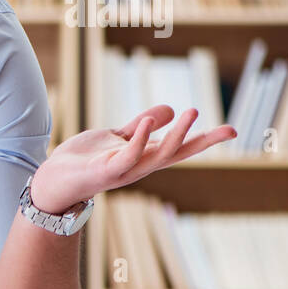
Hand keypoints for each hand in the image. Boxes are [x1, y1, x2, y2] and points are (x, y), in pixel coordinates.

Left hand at [29, 105, 236, 213]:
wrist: (55, 178)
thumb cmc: (85, 160)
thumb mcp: (118, 137)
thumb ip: (141, 125)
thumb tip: (169, 109)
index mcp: (144, 156)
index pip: (180, 147)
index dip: (205, 139)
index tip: (232, 131)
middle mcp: (139, 166)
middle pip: (177, 154)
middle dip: (202, 142)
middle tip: (228, 130)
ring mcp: (124, 170)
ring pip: (157, 156)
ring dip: (176, 135)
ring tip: (190, 112)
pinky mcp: (106, 171)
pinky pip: (127, 156)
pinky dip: (140, 139)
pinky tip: (149, 122)